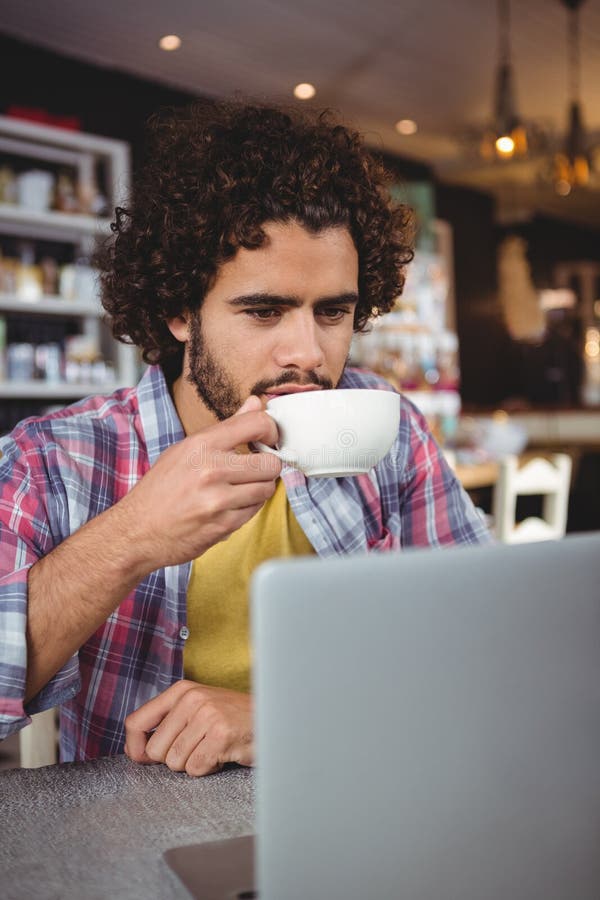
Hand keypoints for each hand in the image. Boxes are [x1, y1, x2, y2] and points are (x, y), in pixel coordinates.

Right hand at [118, 396, 281, 569]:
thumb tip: (254, 403)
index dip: (271, 431)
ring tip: (241, 489)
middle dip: (268, 466)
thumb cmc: (160, 489)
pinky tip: (231, 505)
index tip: (268, 440)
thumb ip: (226, 428)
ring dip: (259, 489)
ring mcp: (218, 499)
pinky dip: (249, 508)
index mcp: (201, 444)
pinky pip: (255, 511)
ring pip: (267, 488)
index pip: (256, 424)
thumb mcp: (186, 449)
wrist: (137, 530)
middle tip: (255, 469)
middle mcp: (211, 469)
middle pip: (270, 462)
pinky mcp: (223, 525)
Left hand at [124, 680, 253, 776]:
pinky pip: (196, 769)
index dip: (135, 748)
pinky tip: (223, 753)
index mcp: (180, 691)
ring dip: (194, 763)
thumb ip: (166, 725)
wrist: (272, 718)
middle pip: (155, 751)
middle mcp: (191, 699)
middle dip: (175, 758)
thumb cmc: (232, 719)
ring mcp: (207, 715)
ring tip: (213, 748)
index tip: (145, 759)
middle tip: (199, 747)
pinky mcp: (221, 734)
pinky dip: (209, 768)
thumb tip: (136, 752)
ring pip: (175, 763)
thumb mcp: (196, 710)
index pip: (135, 723)